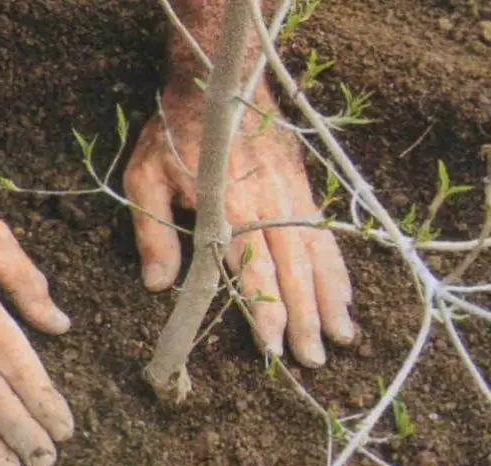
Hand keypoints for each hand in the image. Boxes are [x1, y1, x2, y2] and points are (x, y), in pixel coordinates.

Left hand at [122, 85, 354, 366]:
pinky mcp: (303, 187)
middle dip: (305, 318)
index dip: (264, 308)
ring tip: (343, 337)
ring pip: (318, 254)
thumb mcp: (145, 179)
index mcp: (229, 206)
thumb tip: (158, 287)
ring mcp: (291, 194)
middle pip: (293, 269)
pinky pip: (325, 234)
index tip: (273, 346)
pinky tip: (345, 296)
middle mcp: (269, 203)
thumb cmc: (176, 134)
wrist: (222, 81)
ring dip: (330, 298)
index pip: (253, 268)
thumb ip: (153, 233)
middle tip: (313, 359)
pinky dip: (337, 268)